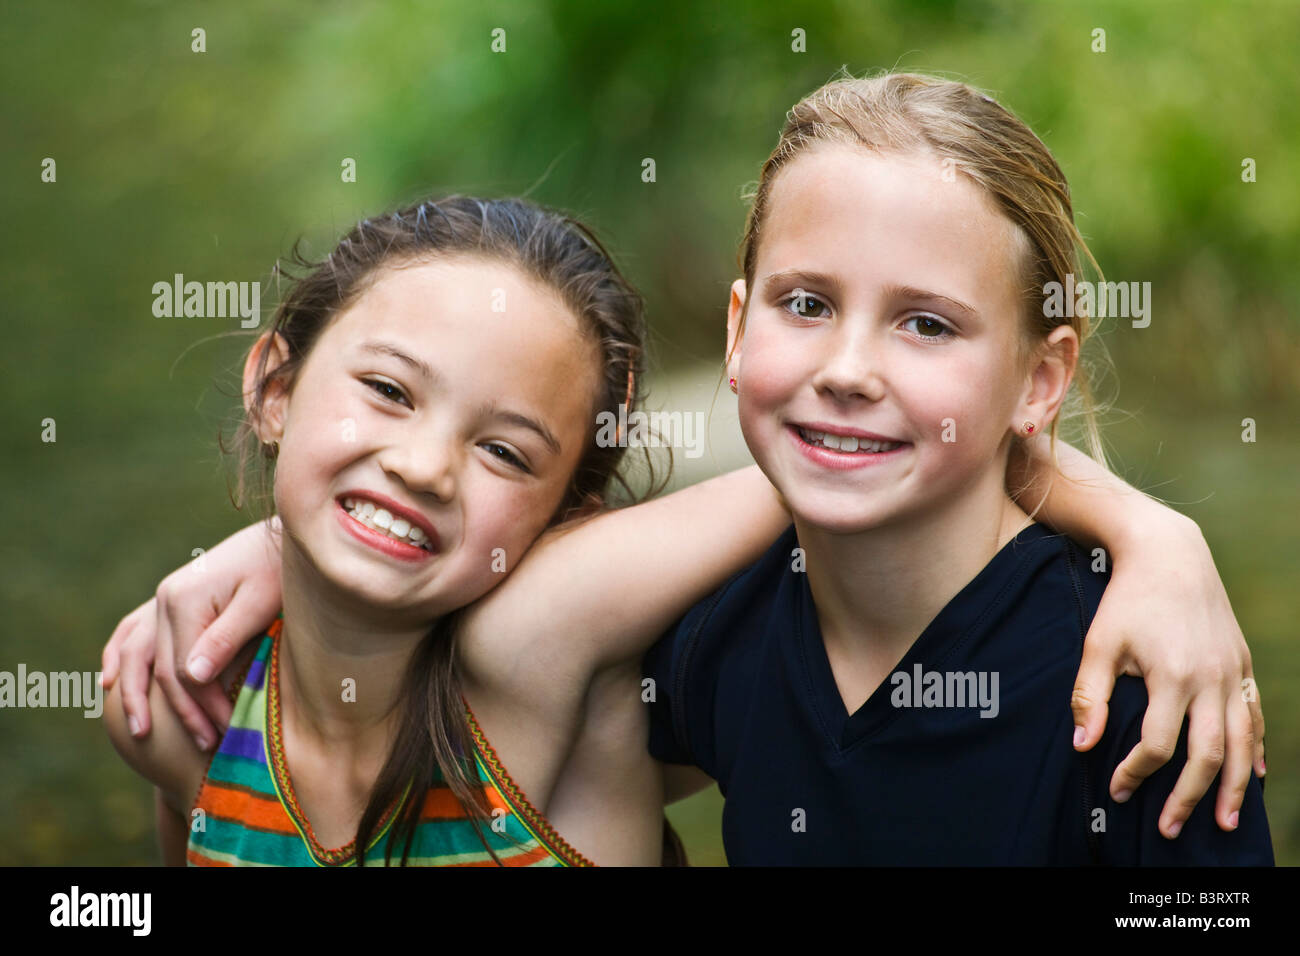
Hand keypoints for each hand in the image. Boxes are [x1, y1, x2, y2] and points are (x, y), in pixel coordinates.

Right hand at [101, 519, 283, 749]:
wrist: (280, 535)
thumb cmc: (277, 568)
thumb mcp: (260, 602)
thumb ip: (225, 638)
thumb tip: (192, 677)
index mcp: (184, 600)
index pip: (185, 670)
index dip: (204, 706)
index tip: (227, 730)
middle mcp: (165, 598)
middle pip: (163, 668)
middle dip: (184, 711)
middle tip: (207, 744)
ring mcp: (163, 596)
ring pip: (136, 654)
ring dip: (137, 694)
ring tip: (141, 733)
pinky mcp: (170, 596)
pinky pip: (133, 630)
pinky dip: (119, 655)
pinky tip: (110, 681)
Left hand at [1070, 514, 1264, 837]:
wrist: (1169, 553)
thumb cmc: (1126, 598)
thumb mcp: (1098, 643)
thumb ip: (1088, 695)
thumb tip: (1082, 745)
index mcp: (1173, 675)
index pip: (1158, 744)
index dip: (1136, 773)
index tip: (1117, 790)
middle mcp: (1210, 679)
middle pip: (1208, 754)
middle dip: (1189, 797)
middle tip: (1171, 830)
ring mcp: (1231, 672)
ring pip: (1242, 742)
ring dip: (1234, 787)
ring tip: (1225, 822)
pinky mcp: (1241, 663)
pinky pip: (1255, 715)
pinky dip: (1255, 748)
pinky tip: (1253, 774)